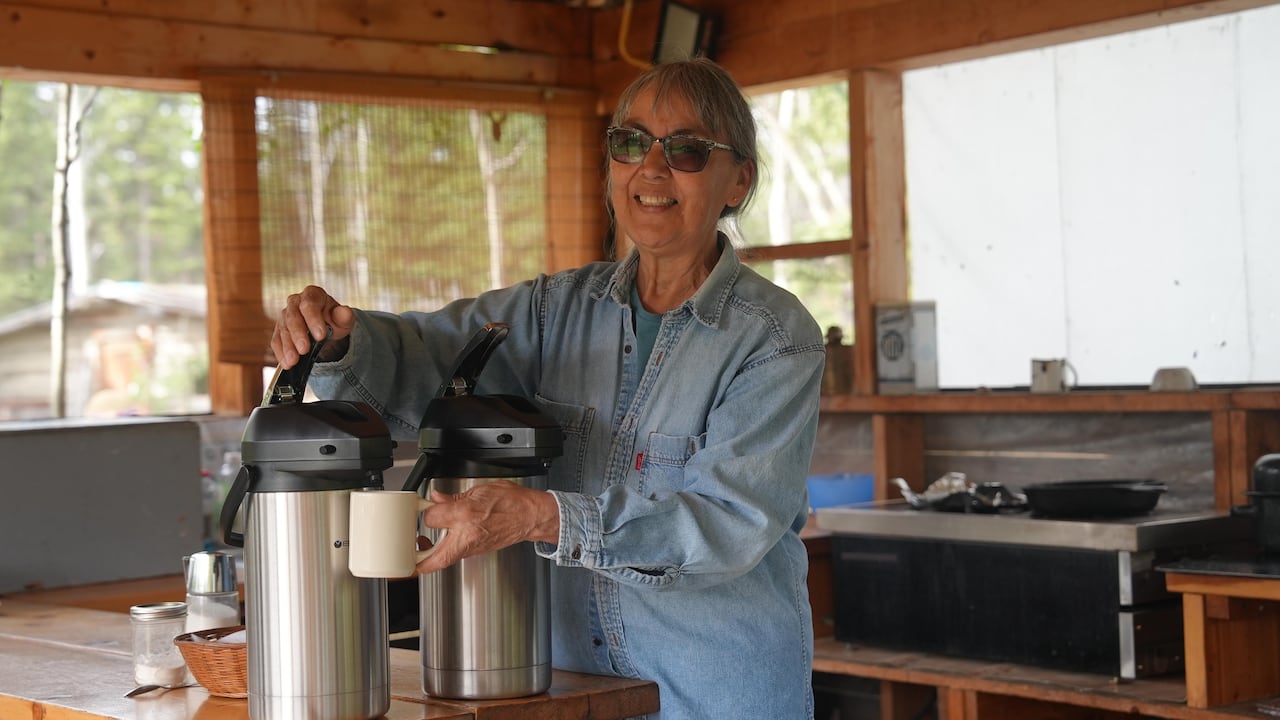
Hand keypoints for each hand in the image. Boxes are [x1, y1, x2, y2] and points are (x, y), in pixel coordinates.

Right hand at [270, 285, 355, 367]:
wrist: (327, 328)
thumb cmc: (334, 320)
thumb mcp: (343, 319)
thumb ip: (345, 316)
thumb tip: (345, 312)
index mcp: (312, 294)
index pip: (309, 304)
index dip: (314, 320)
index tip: (320, 336)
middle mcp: (295, 302)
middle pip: (293, 317)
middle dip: (298, 335)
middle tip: (304, 350)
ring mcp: (285, 315)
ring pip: (283, 330)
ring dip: (287, 347)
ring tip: (293, 361)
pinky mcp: (279, 330)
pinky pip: (276, 340)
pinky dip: (281, 353)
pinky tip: (286, 363)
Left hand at [415, 481, 559, 574]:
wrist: (530, 516)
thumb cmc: (511, 503)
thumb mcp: (479, 491)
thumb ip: (454, 498)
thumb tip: (436, 500)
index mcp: (465, 516)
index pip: (431, 518)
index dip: (425, 511)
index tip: (424, 507)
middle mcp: (467, 535)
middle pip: (433, 559)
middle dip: (415, 562)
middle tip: (403, 557)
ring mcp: (471, 548)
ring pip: (442, 560)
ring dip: (426, 558)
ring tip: (417, 548)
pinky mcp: (474, 552)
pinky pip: (453, 556)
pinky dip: (442, 552)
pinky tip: (438, 542)